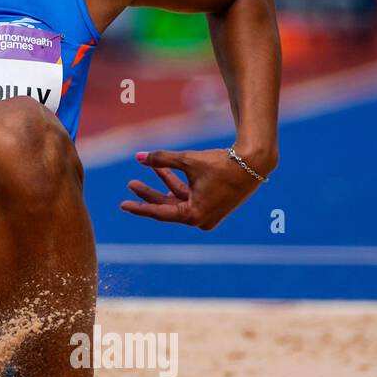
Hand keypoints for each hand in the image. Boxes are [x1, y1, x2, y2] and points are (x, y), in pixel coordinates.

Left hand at [119, 148, 264, 230]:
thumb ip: (161, 159)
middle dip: (149, 194)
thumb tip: (138, 156)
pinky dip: (177, 184)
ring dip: (163, 185)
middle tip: (131, 184)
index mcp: (194, 215)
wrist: (253, 163)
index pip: (159, 212)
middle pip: (167, 206)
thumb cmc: (220, 163)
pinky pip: (189, 197)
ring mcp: (207, 214)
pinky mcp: (212, 206)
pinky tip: (163, 170)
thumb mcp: (187, 160)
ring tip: (146, 172)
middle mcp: (200, 219)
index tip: (123, 205)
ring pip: (178, 200)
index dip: (140, 207)